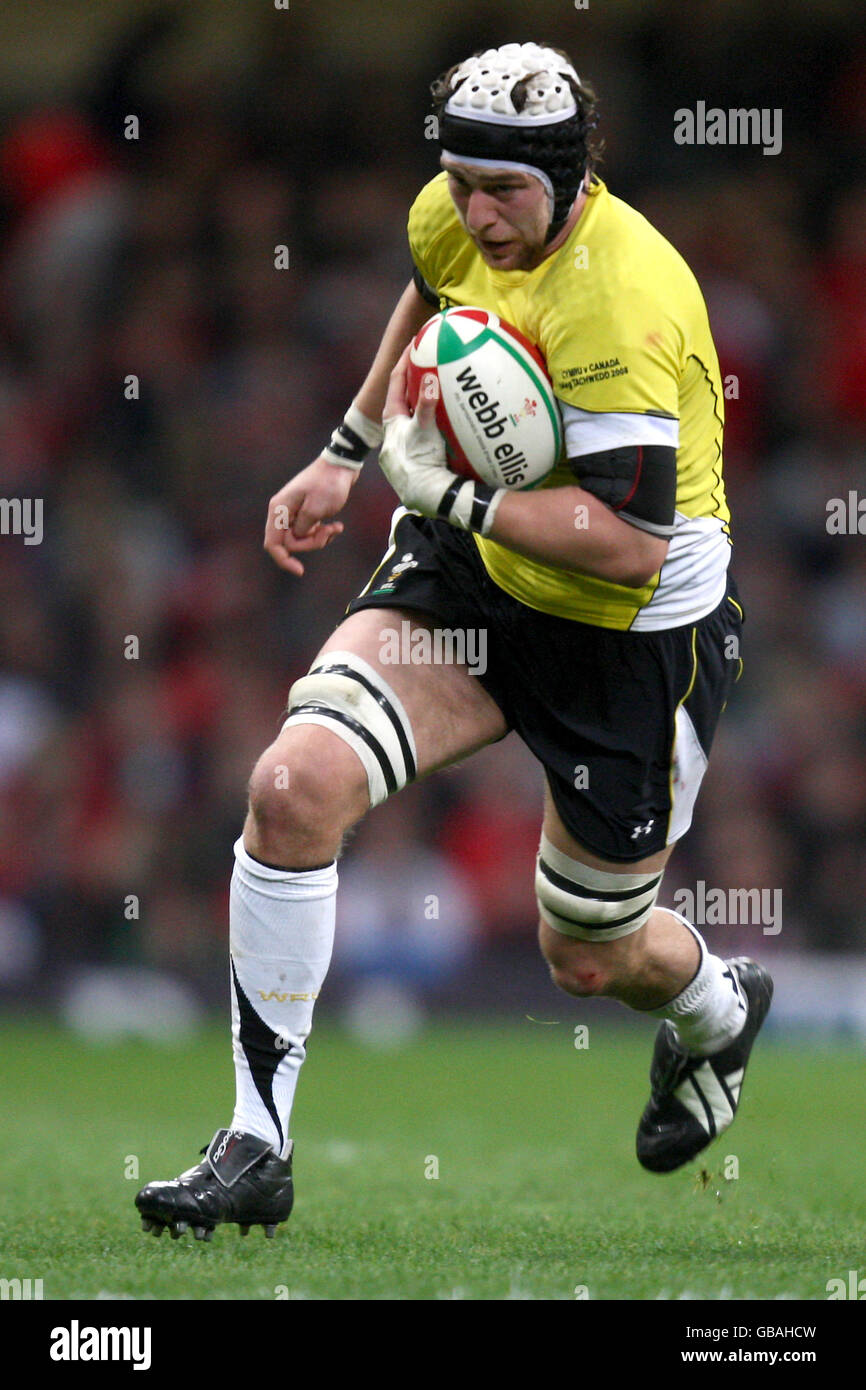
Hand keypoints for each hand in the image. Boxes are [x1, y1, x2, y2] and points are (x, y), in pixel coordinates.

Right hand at [263, 457, 355, 575]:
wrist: (341, 465)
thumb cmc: (328, 484)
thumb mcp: (316, 509)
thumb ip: (303, 529)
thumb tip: (297, 538)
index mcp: (279, 510)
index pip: (273, 543)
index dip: (284, 560)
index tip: (300, 570)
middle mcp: (283, 512)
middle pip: (290, 543)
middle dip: (311, 544)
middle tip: (329, 532)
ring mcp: (294, 513)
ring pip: (302, 540)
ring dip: (320, 538)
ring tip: (336, 527)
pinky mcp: (306, 514)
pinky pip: (310, 533)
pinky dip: (323, 533)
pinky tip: (336, 526)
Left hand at [379, 347, 460, 515]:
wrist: (429, 495)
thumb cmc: (421, 462)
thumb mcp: (423, 431)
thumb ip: (426, 405)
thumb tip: (430, 380)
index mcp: (391, 421)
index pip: (396, 383)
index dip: (405, 362)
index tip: (414, 345)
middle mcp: (396, 431)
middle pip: (405, 397)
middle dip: (416, 379)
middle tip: (429, 361)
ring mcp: (407, 442)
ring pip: (415, 413)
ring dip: (425, 399)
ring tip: (440, 383)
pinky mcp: (418, 453)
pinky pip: (425, 427)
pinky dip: (434, 417)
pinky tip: (446, 414)